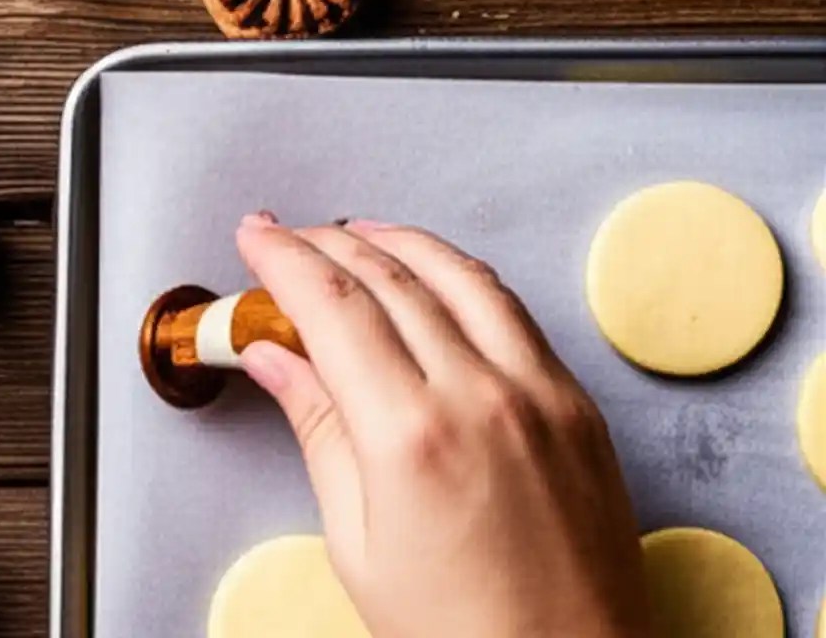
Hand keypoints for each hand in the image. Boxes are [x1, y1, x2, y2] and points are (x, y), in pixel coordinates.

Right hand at [234, 214, 651, 637]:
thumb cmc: (462, 634)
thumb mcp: (357, 542)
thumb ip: (318, 430)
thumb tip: (276, 360)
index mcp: (411, 436)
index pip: (335, 307)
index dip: (285, 259)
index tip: (256, 237)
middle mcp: (482, 397)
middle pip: (390, 278)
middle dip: (327, 244)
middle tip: (288, 236)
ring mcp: (539, 393)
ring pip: (458, 275)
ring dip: (398, 241)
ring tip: (354, 234)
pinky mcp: (576, 403)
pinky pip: (512, 308)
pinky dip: (461, 274)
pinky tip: (435, 274)